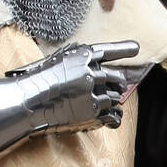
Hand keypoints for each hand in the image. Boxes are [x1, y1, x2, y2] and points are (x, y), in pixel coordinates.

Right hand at [12, 43, 131, 132]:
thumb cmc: (38, 81)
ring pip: (116, 98)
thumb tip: (94, 60)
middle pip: (116, 78)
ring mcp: (94, 94)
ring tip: (105, 104)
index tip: (137, 48)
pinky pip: (113, 116)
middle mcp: (92, 73)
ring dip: (113, 101)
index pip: (109, 51)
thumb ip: (77, 60)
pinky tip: (111, 118)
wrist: (29, 103)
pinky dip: (114, 117)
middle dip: (118, 84)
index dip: (123, 49)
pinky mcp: (93, 114)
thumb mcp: (57, 60)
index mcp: (82, 57)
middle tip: (118, 87)